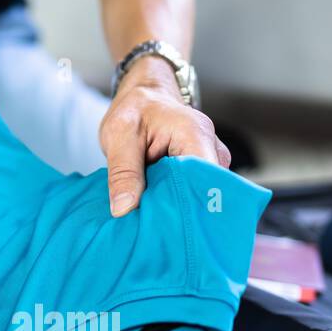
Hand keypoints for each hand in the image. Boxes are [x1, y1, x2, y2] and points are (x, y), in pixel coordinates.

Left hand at [99, 55, 230, 216]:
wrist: (145, 100)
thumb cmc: (135, 111)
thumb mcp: (119, 135)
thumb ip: (123, 172)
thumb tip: (124, 208)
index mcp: (195, 135)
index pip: (204, 180)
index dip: (187, 207)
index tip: (165, 225)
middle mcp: (212, 150)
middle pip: (205, 193)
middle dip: (181, 214)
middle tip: (153, 230)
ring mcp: (211, 164)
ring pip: (200, 198)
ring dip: (178, 211)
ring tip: (155, 222)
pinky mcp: (203, 175)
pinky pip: (194, 196)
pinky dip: (177, 205)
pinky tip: (161, 213)